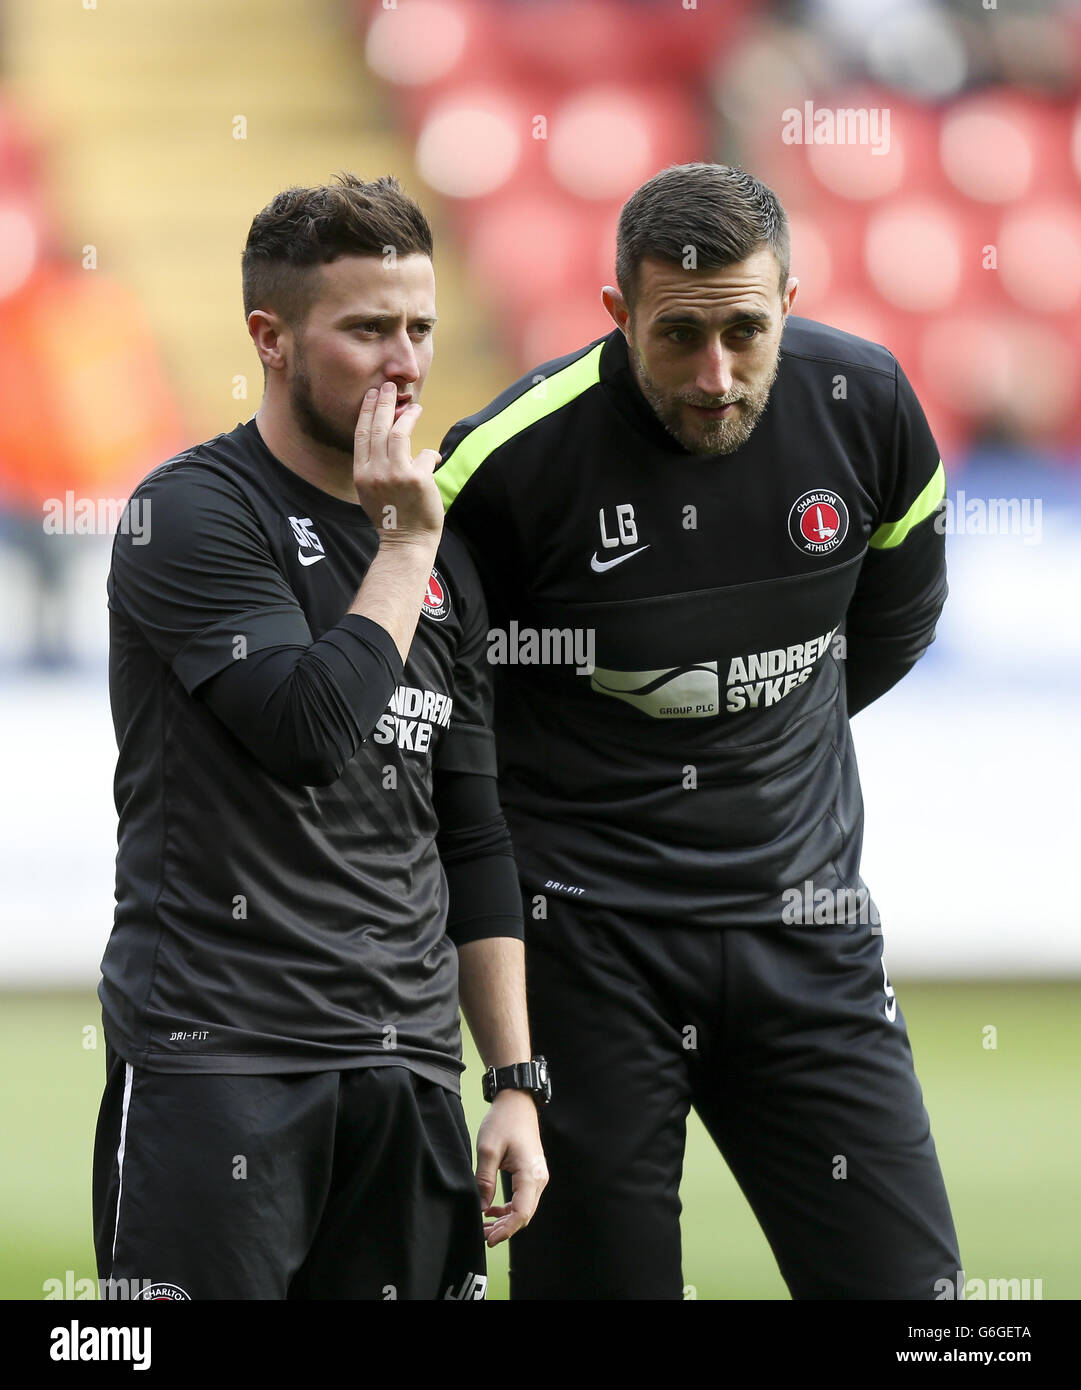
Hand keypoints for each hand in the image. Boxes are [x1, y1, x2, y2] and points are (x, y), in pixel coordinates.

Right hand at [353, 381, 443, 545]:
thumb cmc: (392, 518)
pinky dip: (430, 455)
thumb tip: (394, 444)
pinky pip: (424, 456)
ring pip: (399, 434)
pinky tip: (433, 458)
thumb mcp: (372, 492)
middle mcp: (375, 472)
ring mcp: (395, 475)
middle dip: (383, 403)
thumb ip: (377, 468)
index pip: (362, 434)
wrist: (406, 543)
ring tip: (415, 407)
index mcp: (361, 474)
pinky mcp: (417, 479)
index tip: (372, 395)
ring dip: (408, 417)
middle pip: (378, 428)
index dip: (367, 411)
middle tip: (389, 386)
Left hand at [474, 1090, 547, 1245]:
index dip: (506, 1231)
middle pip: (524, 1214)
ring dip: (505, 1220)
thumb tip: (481, 1208)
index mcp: (530, 1174)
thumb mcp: (488, 1150)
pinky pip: (523, 1198)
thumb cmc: (503, 1121)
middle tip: (482, 1236)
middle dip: (504, 1229)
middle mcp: (539, 1178)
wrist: (517, 1101)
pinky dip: (508, 1208)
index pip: (521, 1213)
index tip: (488, 1239)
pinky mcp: (532, 1173)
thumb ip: (484, 1181)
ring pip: (524, 1208)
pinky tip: (491, 1210)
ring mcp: (538, 1175)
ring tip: (484, 1226)